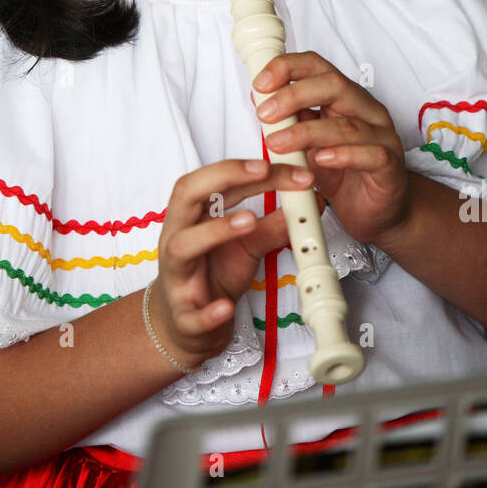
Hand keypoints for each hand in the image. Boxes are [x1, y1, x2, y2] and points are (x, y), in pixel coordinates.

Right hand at [150, 155, 315, 369]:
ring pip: (182, 247)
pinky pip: (191, 313)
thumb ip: (274, 224)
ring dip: (215, 231)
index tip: (273, 163)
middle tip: (261, 171)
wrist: (187, 324)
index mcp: (192, 216)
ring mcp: (177, 276)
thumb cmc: (213, 273)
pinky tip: (226, 307)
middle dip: (222, 177)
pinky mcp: (183, 316)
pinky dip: (209, 311)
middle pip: (185, 196)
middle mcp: (177, 238)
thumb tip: (310, 201)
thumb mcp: (248, 245)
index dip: (240, 167)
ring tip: (249, 222)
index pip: (213, 181)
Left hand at [251, 51, 411, 247]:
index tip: (261, 84)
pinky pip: (371, 154)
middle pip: (333, 85)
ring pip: (347, 124)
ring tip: (278, 143)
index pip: (317, 66)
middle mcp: (365, 110)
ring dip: (307, 132)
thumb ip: (290, 121)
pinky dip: (344, 155)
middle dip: (294, 95)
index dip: (288, 68)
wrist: (375, 210)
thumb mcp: (307, 145)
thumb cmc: (343, 174)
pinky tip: (320, 159)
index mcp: (344, 98)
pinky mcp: (390, 165)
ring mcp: (382, 136)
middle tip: (265, 114)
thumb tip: (259, 98)